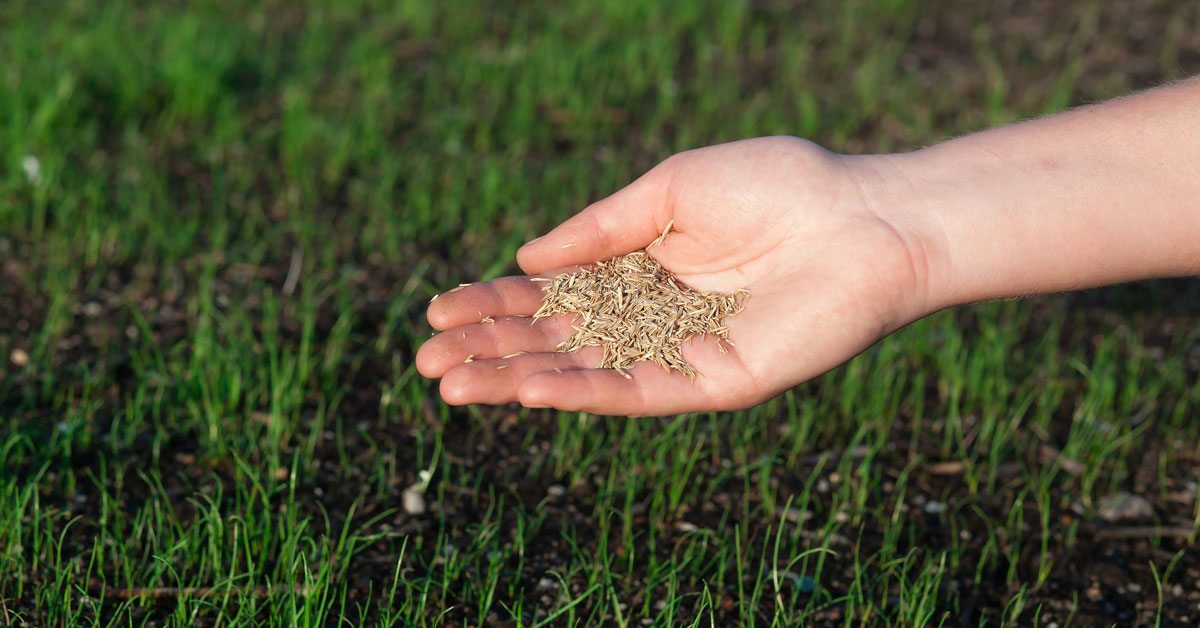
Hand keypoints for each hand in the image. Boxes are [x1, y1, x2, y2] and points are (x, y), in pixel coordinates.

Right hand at [416, 137, 936, 415]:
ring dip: (518, 381)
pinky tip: (530, 388)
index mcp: (641, 269)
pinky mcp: (713, 382)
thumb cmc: (779, 186)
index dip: (494, 304)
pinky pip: (638, 393)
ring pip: (585, 373)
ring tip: (454, 387)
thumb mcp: (671, 188)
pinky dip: (583, 392)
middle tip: (427, 360)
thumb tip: (525, 258)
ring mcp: (681, 354)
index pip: (552, 296)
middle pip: (557, 341)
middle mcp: (653, 318)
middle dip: (491, 350)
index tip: (437, 309)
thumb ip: (600, 228)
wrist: (866, 218)